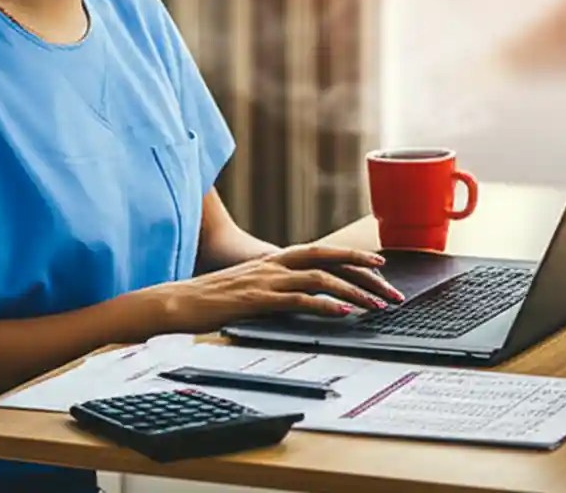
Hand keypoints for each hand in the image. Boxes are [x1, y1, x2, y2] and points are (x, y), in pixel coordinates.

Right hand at [153, 244, 405, 333]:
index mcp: (273, 260)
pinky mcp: (256, 299)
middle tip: (390, 285)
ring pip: (319, 278)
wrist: (175, 302)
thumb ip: (275, 288)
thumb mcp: (248, 288)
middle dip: (363, 270)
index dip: (352, 256)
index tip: (379, 265)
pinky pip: (297, 299)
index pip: (321, 252)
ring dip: (352, 291)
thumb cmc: (209, 299)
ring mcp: (265, 280)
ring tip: (375, 305)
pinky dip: (323, 304)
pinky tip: (341, 313)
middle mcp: (273, 265)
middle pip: (328, 258)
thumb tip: (302, 298)